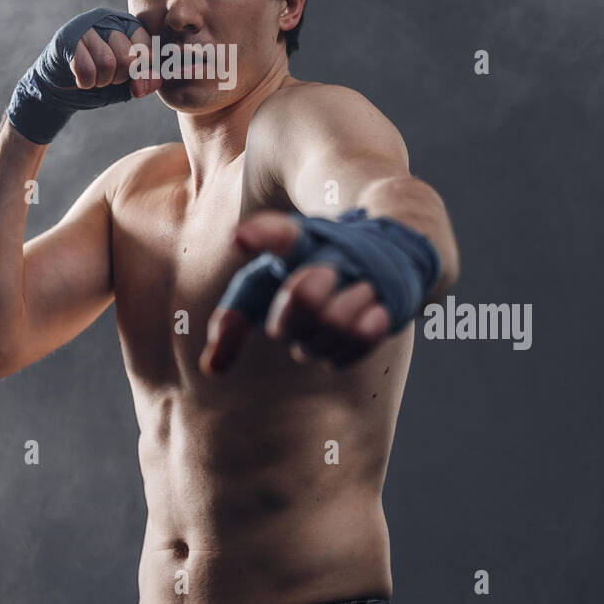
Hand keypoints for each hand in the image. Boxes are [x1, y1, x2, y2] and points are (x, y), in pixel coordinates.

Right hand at [70, 24, 161, 99]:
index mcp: (128, 25)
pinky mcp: (66, 38)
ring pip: (107, 62)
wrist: (61, 87)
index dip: (140, 73)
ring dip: (102, 81)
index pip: (148, 50)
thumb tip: (155, 79)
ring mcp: (86, 25)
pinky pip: (86, 68)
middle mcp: (108, 18)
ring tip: (94, 77)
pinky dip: (86, 82)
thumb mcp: (128, 84)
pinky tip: (81, 79)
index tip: (127, 77)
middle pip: (129, 57)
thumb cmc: (99, 79)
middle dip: (119, 78)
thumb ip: (145, 81)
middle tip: (108, 77)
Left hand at [199, 210, 393, 375]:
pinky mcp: (392, 302)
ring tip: (316, 333)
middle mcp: (334, 255)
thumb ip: (235, 318)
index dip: (261, 236)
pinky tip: (342, 336)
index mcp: (298, 241)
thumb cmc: (308, 275)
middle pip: (304, 297)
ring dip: (315, 343)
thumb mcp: (267, 284)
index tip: (237, 240)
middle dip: (292, 317)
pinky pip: (363, 338)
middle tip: (282, 327)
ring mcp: (366, 277)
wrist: (390, 250)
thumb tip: (211, 369)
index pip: (281, 235)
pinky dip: (344, 350)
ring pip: (333, 325)